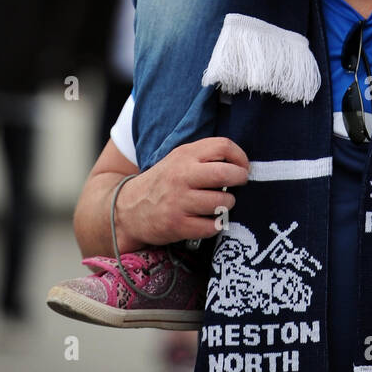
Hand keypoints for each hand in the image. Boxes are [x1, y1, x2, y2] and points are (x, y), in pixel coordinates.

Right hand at [116, 137, 249, 245]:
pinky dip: (216, 224)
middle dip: (240, 179)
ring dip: (228, 204)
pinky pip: (211, 226)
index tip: (243, 167)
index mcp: (185, 155)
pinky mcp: (177, 225)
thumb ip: (205, 156)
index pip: (223, 146)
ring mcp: (179, 202)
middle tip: (240, 183)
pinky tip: (209, 220)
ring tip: (221, 204)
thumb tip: (241, 162)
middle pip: (226, 173)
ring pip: (222, 202)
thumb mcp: (179, 159)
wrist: (128, 208)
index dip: (240, 156)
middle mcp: (181, 176)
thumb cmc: (163, 182)